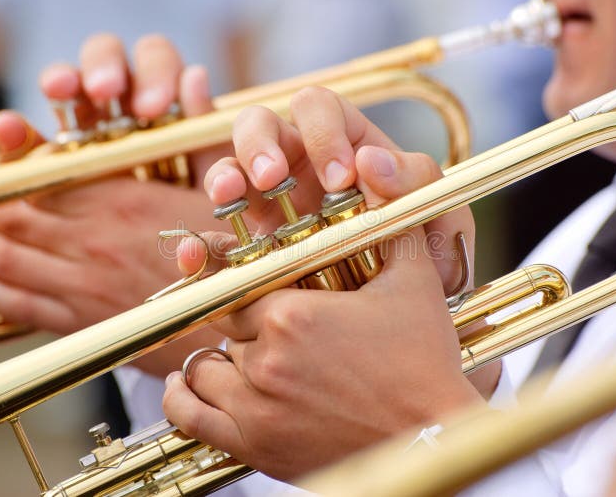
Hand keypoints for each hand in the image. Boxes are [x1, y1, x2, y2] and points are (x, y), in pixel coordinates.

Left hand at [0, 34, 229, 375]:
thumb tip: (194, 78)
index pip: (48, 175)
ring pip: (7, 257)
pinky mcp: (82, 322)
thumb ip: (201, 137)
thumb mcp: (224, 189)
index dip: (9, 162)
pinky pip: (20, 304)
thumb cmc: (233, 259)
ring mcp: (83, 283)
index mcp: (124, 201)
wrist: (236, 327)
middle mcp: (94, 240)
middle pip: (14, 216)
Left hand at [162, 87, 487, 479]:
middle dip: (238, 318)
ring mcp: (255, 408)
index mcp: (292, 314)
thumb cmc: (424, 365)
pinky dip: (184, 399)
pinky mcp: (255, 447)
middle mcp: (264, 359)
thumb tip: (378, 168)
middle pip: (221, 324)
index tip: (232, 273)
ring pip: (203, 367)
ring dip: (217, 357)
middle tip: (260, 320)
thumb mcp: (414, 284)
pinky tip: (190, 386)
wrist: (431, 442)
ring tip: (243, 353)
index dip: (235, 277)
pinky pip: (192, 418)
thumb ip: (390, 223)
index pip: (236, 283)